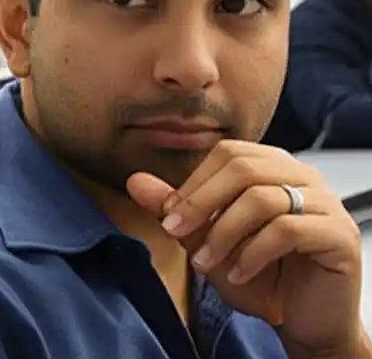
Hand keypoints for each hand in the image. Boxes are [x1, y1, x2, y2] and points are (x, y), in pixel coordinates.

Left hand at [127, 141, 365, 356]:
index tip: (169, 217)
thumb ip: (176, 210)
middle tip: (175, 233)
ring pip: (262, 198)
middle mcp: (304, 177)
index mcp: (274, 167)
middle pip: (243, 167)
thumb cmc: (259, 276)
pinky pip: (287, 230)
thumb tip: (135, 180)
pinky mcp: (340, 235)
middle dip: (200, 203)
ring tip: (206, 263)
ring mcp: (326, 204)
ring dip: (223, 233)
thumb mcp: (207, 241)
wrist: (300, 319)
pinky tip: (238, 273)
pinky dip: (252, 253)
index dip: (193, 183)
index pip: (228, 153)